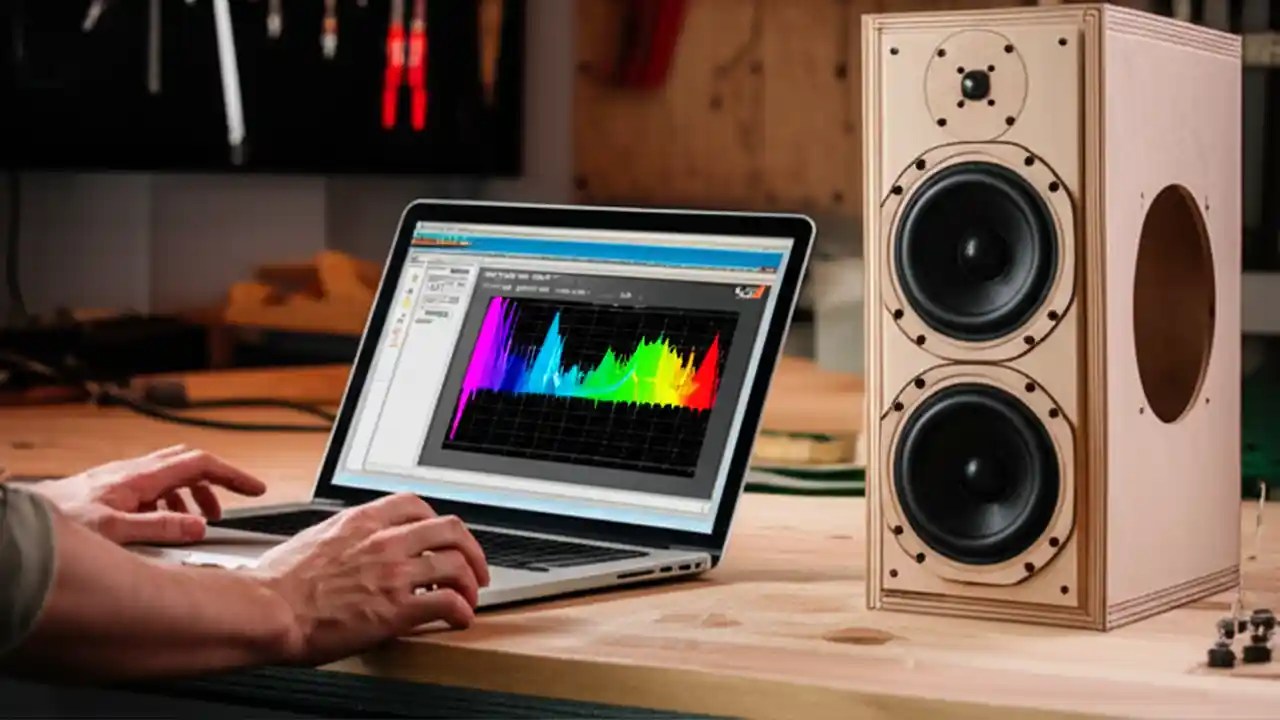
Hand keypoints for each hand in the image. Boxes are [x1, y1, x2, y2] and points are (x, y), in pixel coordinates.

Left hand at [27, 445, 266, 544]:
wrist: (23, 527)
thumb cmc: (59, 528)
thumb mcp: (114, 531)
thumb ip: (159, 529)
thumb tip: (198, 526)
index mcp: (139, 477)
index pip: (199, 463)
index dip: (232, 475)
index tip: (256, 489)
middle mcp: (132, 473)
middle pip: (188, 463)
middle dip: (217, 482)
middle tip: (234, 503)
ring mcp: (120, 480)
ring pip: (170, 477)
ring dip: (193, 496)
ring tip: (201, 522)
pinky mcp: (110, 492)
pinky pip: (152, 489)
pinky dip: (170, 504)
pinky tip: (165, 525)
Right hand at [255, 493, 490, 664]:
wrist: (267, 610)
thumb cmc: (276, 583)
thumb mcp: (312, 540)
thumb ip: (341, 538)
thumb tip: (344, 548)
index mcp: (361, 521)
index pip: (416, 505)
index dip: (438, 521)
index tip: (442, 538)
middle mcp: (384, 541)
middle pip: (450, 530)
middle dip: (470, 549)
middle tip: (473, 568)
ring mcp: (393, 573)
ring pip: (456, 565)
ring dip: (470, 584)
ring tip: (468, 598)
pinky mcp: (396, 609)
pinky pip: (447, 604)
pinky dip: (462, 612)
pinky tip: (459, 620)